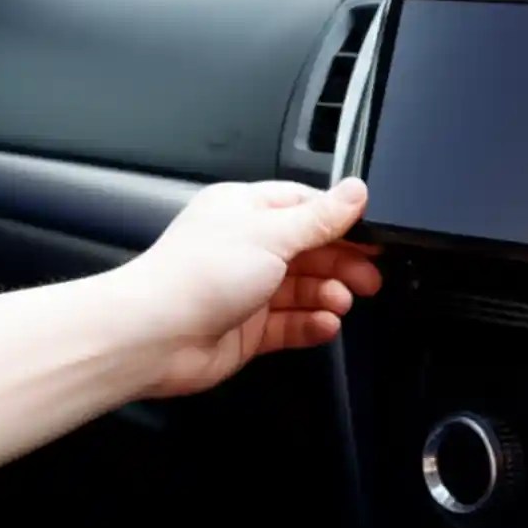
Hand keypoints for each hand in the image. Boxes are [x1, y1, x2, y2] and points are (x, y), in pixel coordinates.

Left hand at [110, 178, 380, 396]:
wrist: (153, 336)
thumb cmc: (195, 277)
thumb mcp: (271, 234)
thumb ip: (320, 217)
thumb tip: (356, 191)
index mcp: (245, 210)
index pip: (306, 206)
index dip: (342, 221)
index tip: (373, 236)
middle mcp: (245, 246)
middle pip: (310, 250)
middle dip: (343, 263)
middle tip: (369, 278)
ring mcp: (246, 289)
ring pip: (303, 289)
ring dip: (328, 295)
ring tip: (341, 302)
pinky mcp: (247, 329)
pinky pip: (291, 325)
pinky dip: (312, 325)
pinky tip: (325, 325)